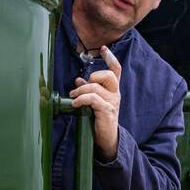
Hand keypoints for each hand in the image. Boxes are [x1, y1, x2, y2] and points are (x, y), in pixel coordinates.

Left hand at [70, 44, 121, 161]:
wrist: (107, 140)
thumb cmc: (99, 120)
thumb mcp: (94, 103)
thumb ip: (88, 90)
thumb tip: (78, 80)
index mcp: (112, 90)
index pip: (116, 70)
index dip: (111, 58)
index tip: (103, 49)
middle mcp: (115, 94)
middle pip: (108, 75)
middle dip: (92, 77)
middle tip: (80, 87)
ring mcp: (112, 102)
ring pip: (96, 87)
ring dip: (81, 91)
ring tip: (73, 97)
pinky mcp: (107, 111)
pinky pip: (93, 99)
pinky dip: (82, 99)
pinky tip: (75, 104)